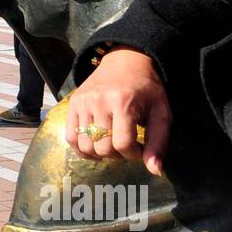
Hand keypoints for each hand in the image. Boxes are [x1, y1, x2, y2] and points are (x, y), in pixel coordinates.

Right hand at [63, 48, 170, 173]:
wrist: (125, 61)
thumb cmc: (147, 89)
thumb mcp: (161, 112)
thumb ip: (158, 142)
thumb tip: (155, 171)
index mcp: (123, 103)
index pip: (123, 144)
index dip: (133, 154)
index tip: (140, 148)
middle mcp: (99, 101)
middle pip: (103, 148)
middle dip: (117, 154)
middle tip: (126, 145)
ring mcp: (83, 102)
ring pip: (85, 146)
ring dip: (99, 153)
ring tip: (111, 144)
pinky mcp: (73, 103)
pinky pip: (70, 137)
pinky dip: (81, 148)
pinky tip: (95, 145)